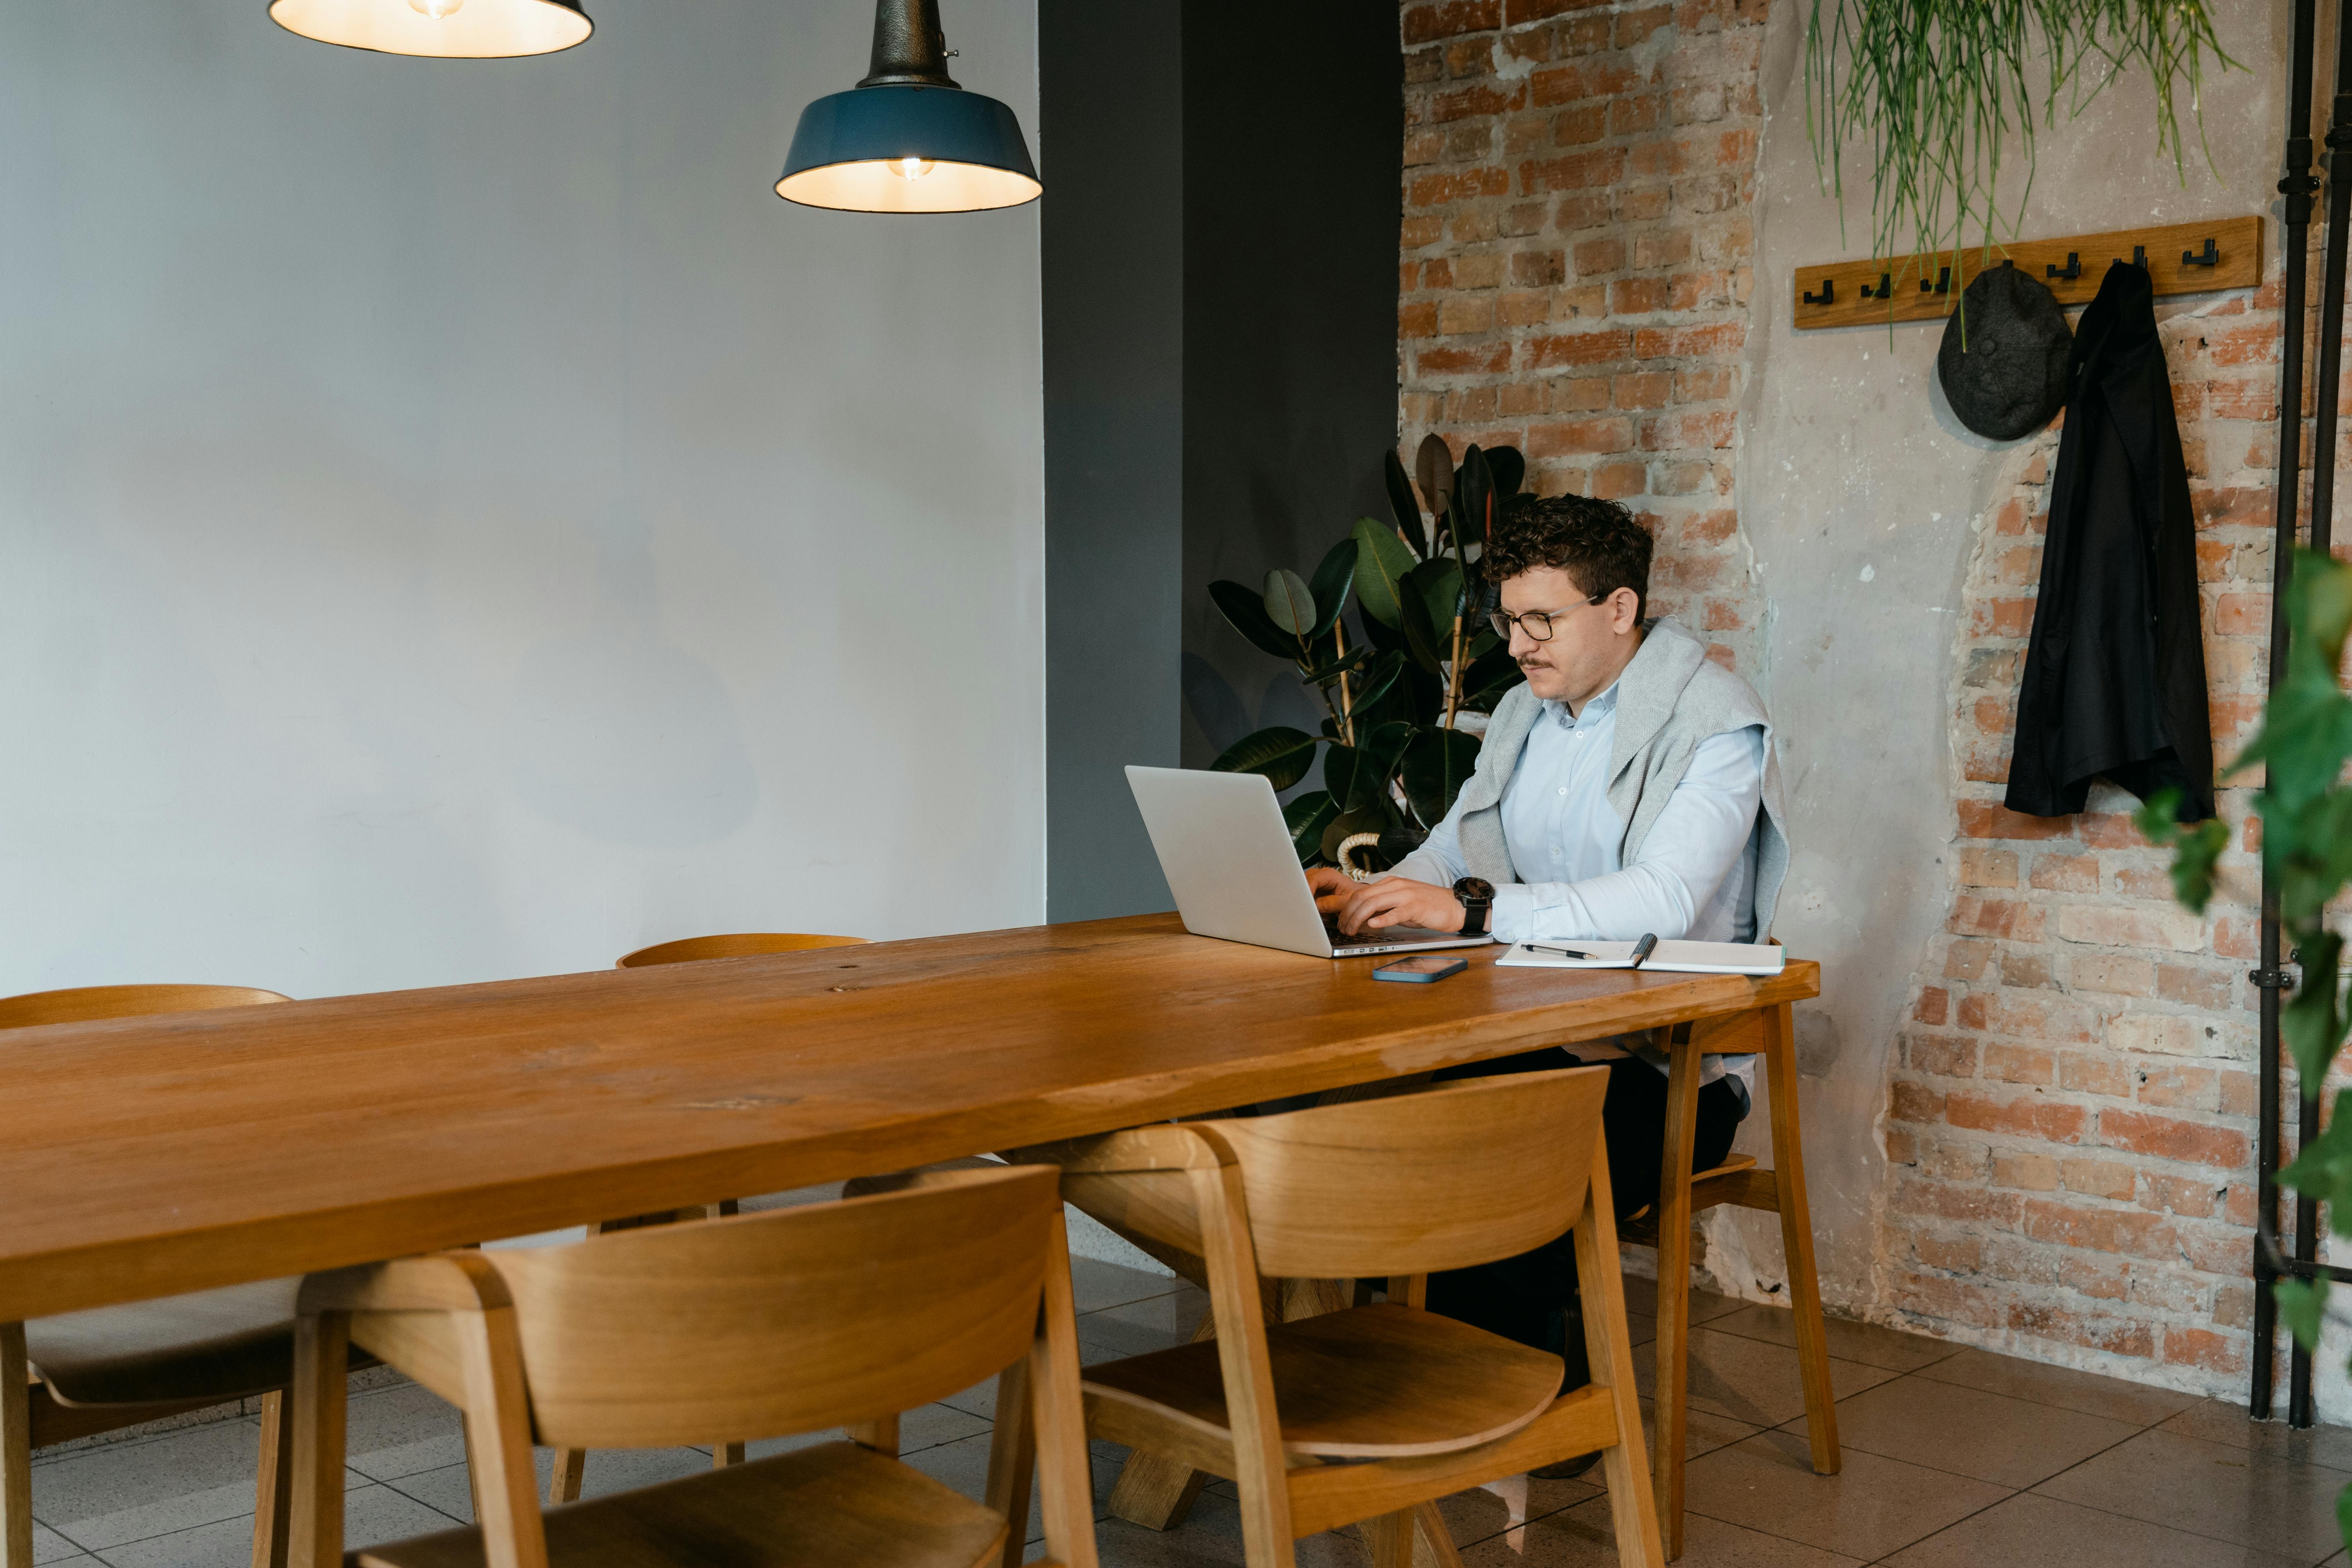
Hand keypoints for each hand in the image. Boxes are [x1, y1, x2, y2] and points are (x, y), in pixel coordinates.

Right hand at [1305, 866, 1355, 916]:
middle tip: (1303, 906)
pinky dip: (1306, 903)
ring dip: (1304, 898)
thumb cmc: (1356, 898)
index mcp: (1330, 875)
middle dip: (1303, 893)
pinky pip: (1306, 896)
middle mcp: (1321, 877)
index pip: (1313, 879)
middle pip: (1304, 881)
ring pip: (1303, 888)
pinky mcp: (1315, 893)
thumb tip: (1317, 905)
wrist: (1359, 901)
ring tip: (1306, 908)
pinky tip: (1309, 909)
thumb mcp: (1347, 902)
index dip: (1307, 889)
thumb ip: (1333, 903)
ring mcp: (1317, 884)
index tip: (1305, 901)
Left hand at [1335, 876, 1467, 936]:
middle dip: (1348, 914)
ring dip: (1358, 918)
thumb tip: (1364, 916)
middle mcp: (1396, 886)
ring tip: (1352, 930)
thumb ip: (1383, 907)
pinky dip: (1382, 919)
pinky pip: (1395, 912)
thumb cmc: (1428, 906)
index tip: (1341, 921)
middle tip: (1343, 928)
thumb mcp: (1401, 904)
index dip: (1347, 908)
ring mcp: (1406, 895)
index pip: (1361, 893)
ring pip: (1373, 903)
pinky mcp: (1416, 906)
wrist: (1454, 906)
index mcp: (1390, 883)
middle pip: (1362, 897)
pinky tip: (1373, 925)